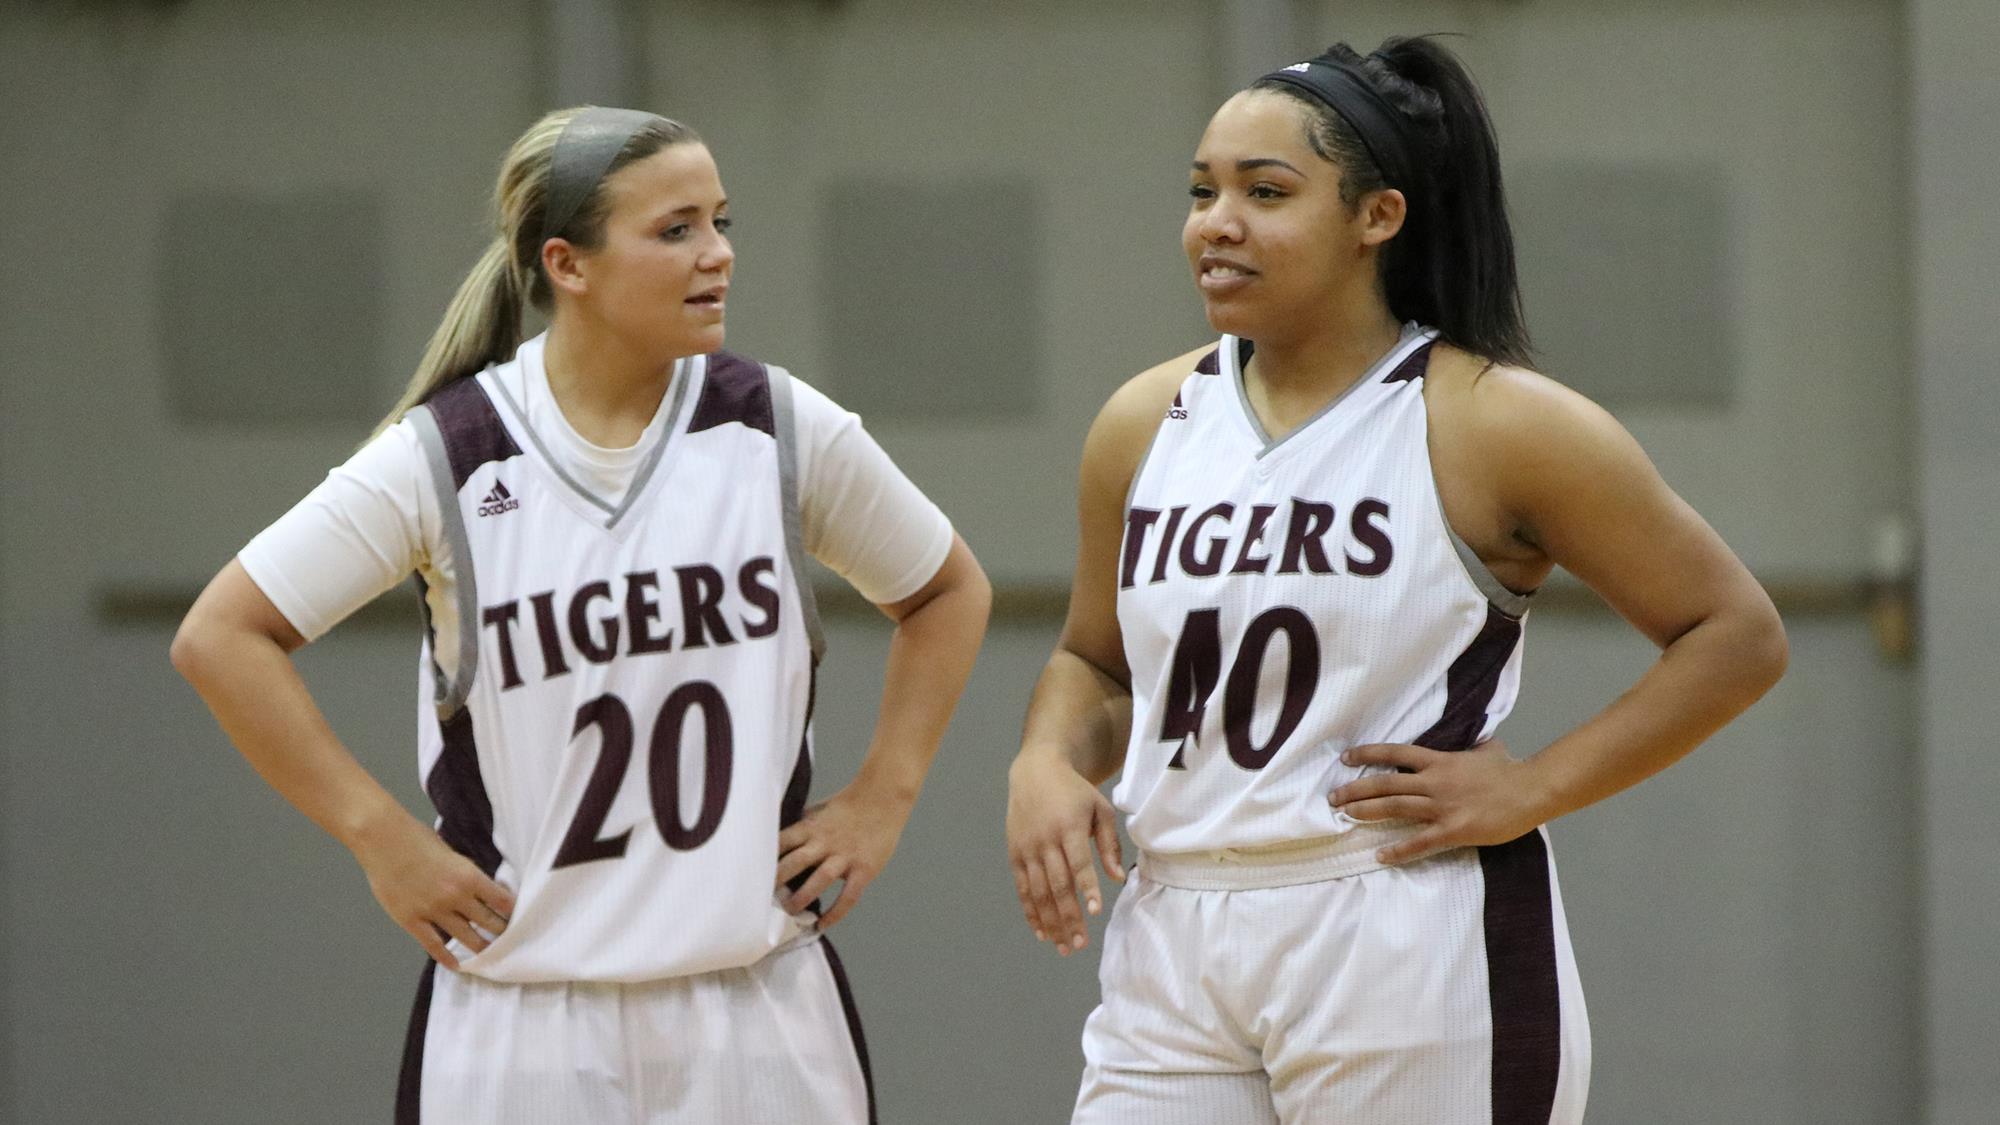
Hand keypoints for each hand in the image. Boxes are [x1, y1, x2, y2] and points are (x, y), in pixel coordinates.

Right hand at [350, 811, 514, 970]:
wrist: (382, 839)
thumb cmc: (416, 838)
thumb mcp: (452, 852)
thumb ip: (466, 872)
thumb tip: (479, 887)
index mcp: (469, 876)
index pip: (502, 901)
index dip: (512, 912)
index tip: (519, 918)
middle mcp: (455, 897)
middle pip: (488, 922)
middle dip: (501, 931)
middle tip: (509, 939)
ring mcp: (433, 911)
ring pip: (465, 937)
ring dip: (481, 947)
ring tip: (490, 955)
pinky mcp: (411, 920)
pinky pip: (433, 945)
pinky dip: (446, 957)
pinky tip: (456, 965)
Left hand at [775, 782, 913, 929]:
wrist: (882, 797)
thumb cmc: (847, 806)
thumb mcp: (818, 810)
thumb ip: (800, 827)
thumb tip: (775, 840)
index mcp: (810, 827)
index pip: (780, 842)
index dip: (764, 859)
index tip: (750, 875)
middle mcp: (824, 842)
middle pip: (795, 862)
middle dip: (777, 882)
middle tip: (763, 900)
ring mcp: (845, 856)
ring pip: (819, 880)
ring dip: (802, 898)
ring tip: (789, 913)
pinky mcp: (864, 869)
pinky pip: (848, 896)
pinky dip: (836, 913)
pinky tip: (823, 924)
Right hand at [1006, 751, 1124, 955]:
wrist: (1035, 771)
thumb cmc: (1074, 793)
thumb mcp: (1100, 809)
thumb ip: (1110, 844)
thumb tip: (1118, 878)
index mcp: (1070, 826)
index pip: (1078, 862)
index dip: (1087, 887)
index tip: (1095, 912)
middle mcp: (1045, 840)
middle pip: (1057, 884)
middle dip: (1069, 917)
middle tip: (1079, 944)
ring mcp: (1027, 848)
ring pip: (1038, 892)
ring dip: (1050, 922)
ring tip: (1063, 946)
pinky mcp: (1015, 854)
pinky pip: (1022, 888)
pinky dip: (1031, 912)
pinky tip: (1041, 931)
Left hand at [1329, 739, 1552, 864]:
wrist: (1531, 790)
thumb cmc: (1511, 771)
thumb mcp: (1487, 750)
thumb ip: (1473, 747)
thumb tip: (1478, 742)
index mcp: (1440, 761)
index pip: (1395, 753)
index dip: (1368, 754)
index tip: (1346, 758)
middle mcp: (1434, 781)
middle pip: (1386, 784)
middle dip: (1356, 790)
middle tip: (1333, 798)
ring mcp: (1442, 806)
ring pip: (1395, 807)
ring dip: (1366, 812)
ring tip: (1344, 816)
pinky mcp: (1453, 830)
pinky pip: (1419, 842)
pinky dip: (1398, 849)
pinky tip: (1380, 855)